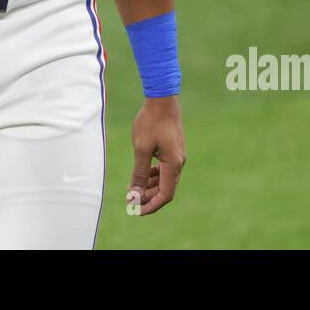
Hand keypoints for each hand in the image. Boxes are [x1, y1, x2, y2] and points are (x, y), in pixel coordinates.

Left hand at [127, 95, 184, 214]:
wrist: (162, 99)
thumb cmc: (151, 122)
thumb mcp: (141, 149)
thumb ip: (139, 173)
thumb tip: (134, 196)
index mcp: (174, 164)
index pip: (166, 194)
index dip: (151, 205)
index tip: (136, 211)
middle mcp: (179, 162)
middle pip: (165, 189)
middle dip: (148, 197)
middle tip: (131, 201)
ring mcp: (177, 155)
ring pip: (164, 179)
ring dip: (150, 186)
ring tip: (133, 189)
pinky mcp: (173, 149)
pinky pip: (164, 169)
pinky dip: (153, 175)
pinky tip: (141, 174)